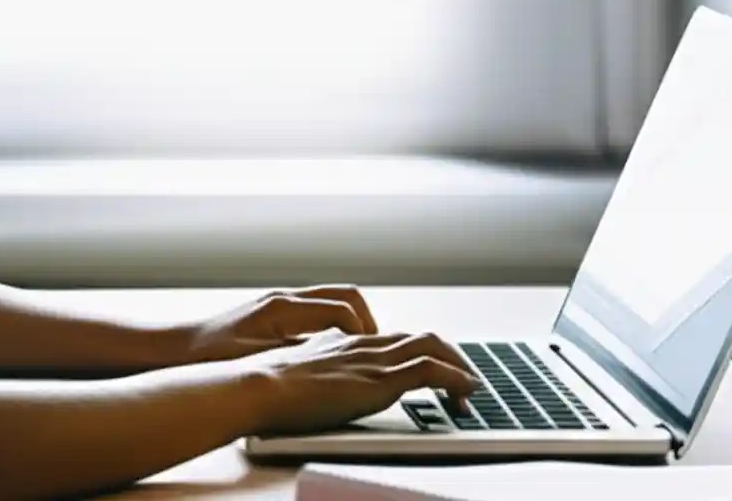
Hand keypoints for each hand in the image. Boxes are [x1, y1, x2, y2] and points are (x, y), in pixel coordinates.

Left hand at [177, 285, 378, 363]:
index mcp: (285, 308)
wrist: (179, 350)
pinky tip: (328, 353)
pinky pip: (316, 311)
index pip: (344, 309)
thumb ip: (299, 356)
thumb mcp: (259, 362)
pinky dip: (333, 326)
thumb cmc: (211, 358)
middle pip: (345, 295)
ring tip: (359, 352)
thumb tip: (336, 357)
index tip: (373, 356)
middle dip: (367, 321)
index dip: (364, 333)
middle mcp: (284, 299)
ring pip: (332, 300)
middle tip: (375, 350)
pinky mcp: (273, 313)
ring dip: (351, 322)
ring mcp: (279, 303)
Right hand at [243, 329, 480, 435]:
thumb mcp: (299, 373)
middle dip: (447, 354)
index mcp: (345, 344)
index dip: (417, 353)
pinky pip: (431, 371)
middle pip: (419, 337)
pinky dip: (456, 379)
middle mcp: (364, 345)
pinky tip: (466, 393)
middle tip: (461, 377)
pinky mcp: (380, 379)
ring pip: (432, 346)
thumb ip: (318, 372)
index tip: (430, 370)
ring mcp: (373, 360)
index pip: (394, 340)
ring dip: (459, 366)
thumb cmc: (269, 387)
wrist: (260, 386)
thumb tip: (321, 385)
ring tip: (471, 388)